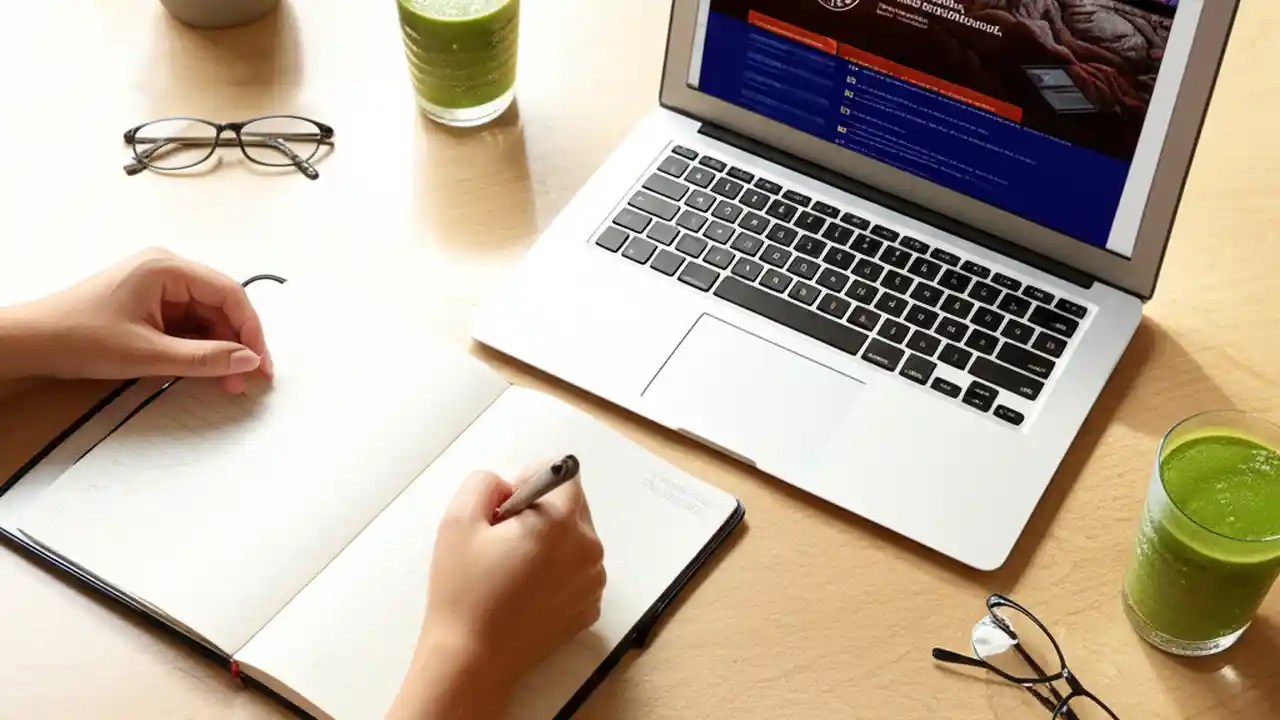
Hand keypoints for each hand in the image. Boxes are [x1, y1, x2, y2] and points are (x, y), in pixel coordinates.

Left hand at [0, 248, 270, 393]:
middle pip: (220, 305)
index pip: (229, 293)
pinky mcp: (148, 304)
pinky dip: (198, 347)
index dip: (251, 330)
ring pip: (205, 317)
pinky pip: (186, 324)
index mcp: (167, 268)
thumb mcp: (149, 354)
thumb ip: (205, 358)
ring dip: (219, 349)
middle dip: (236, 343)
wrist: (30, 342)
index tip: (261, 362)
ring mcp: (157, 286)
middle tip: (249, 378)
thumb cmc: (79, 338)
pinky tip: (205, 370)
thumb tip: (248, 361)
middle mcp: (166, 270)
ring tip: (227, 381)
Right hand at [388, 468, 605, 719]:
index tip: (505, 507)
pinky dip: (557, 571)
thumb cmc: (463, 591)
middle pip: (573, 506)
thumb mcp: (459, 520)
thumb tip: (508, 485)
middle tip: (503, 539)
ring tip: (511, 567)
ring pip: (576, 539)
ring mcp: (593, 583)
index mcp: (562, 523)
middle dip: (541, 510)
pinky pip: (578, 571)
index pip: (565, 474)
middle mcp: (589, 550)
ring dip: (550, 541)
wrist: (472, 660)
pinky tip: (525, 591)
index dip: (531, 481)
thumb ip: (485, 482)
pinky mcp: (589, 608)